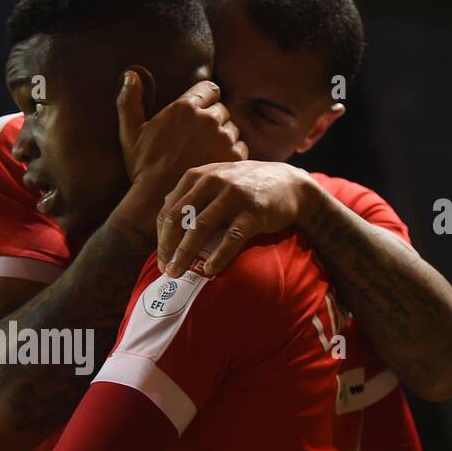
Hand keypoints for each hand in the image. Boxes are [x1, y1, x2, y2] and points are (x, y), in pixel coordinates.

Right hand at [116, 74, 247, 208]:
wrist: (156, 199)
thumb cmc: (143, 166)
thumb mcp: (130, 132)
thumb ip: (130, 100)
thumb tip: (131, 75)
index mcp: (185, 107)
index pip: (210, 89)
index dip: (206, 100)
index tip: (198, 115)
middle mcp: (208, 118)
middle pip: (222, 110)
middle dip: (213, 121)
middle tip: (199, 140)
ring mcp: (223, 137)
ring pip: (232, 129)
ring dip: (223, 138)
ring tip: (206, 154)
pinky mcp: (232, 156)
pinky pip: (239, 148)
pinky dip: (231, 154)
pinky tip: (215, 164)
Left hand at [157, 161, 316, 276]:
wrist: (289, 183)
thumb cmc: (247, 187)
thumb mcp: (216, 179)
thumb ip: (192, 193)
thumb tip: (164, 213)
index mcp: (197, 177)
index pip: (169, 211)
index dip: (162, 238)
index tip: (162, 259)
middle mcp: (212, 181)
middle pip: (178, 219)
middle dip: (168, 248)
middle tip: (166, 270)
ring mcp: (233, 195)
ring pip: (199, 228)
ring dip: (185, 254)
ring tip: (177, 273)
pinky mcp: (254, 211)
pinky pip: (231, 237)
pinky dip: (218, 256)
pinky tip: (209, 270)